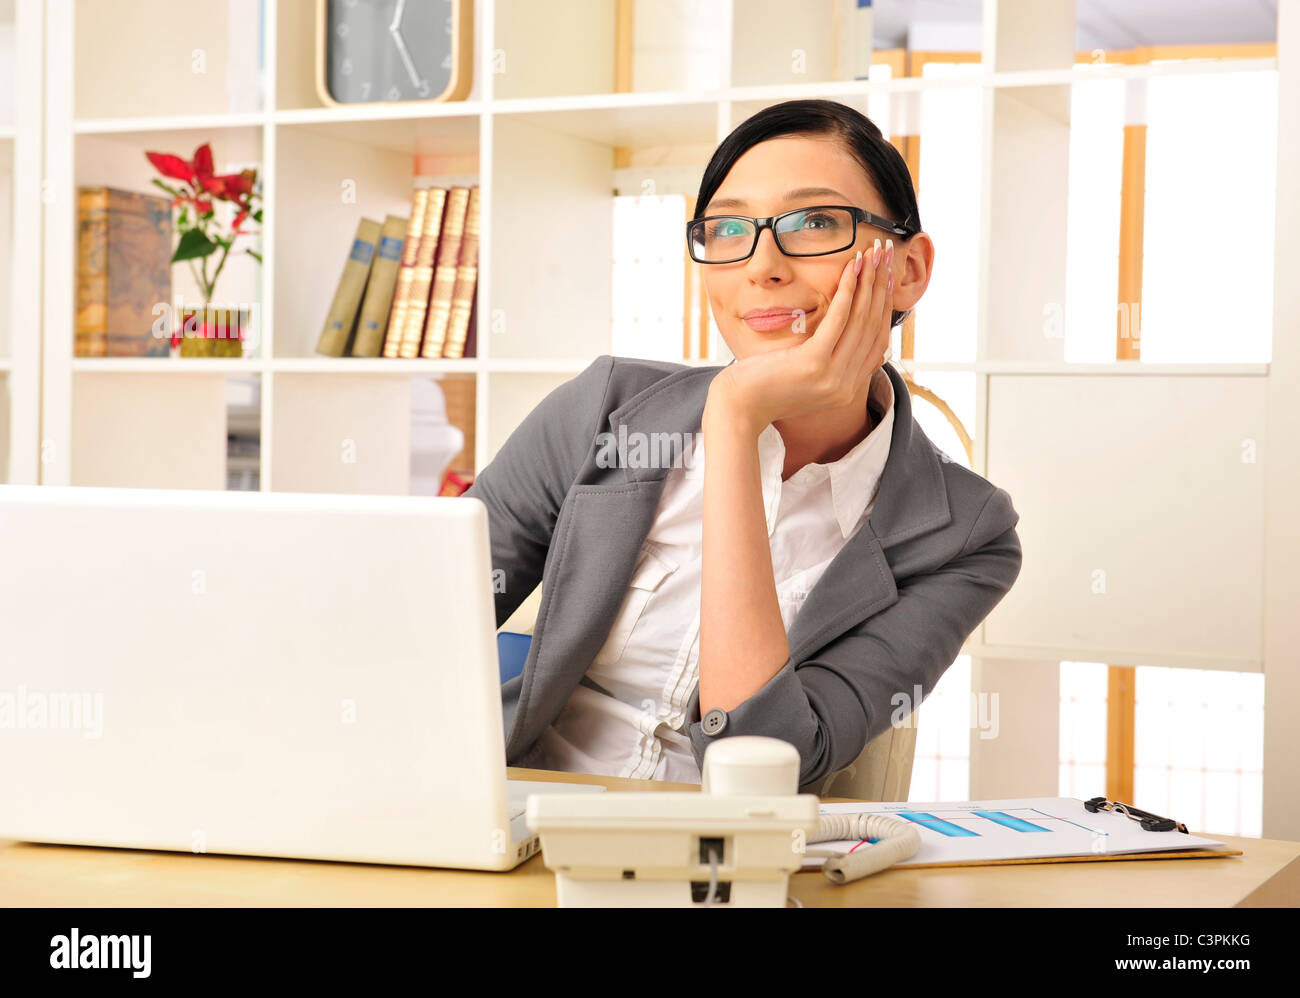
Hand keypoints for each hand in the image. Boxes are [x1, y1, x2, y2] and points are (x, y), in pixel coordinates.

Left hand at [706, 239, 894, 435]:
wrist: (739, 407)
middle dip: (881, 285)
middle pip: (873, 327)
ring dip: (869, 281)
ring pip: (860, 320)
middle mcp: (846, 386)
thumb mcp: (805, 375)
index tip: (888, 277)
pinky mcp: (813, 365)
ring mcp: (832, 378)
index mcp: (847, 389)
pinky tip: (851, 268)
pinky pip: (837, 321)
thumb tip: (847, 335)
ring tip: (873, 253)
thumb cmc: (765, 385)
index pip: (877, 341)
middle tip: (886, 253)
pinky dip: (847, 292)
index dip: (885, 305)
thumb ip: (830, 362)